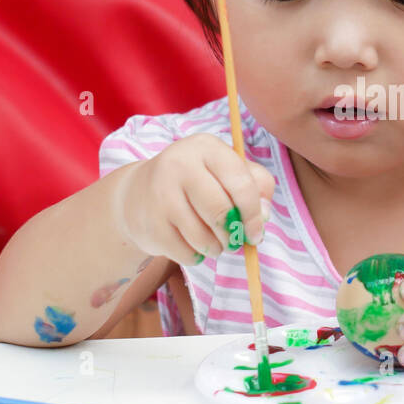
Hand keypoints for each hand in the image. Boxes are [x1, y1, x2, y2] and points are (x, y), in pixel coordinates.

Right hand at [114, 134, 276, 264]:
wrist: (138, 194)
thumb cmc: (197, 182)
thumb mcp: (227, 171)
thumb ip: (257, 185)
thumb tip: (264, 215)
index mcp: (206, 147)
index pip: (241, 183)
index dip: (254, 214)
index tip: (256, 233)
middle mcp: (180, 164)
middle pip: (221, 211)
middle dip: (234, 234)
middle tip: (235, 241)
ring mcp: (161, 193)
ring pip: (204, 237)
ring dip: (217, 248)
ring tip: (214, 243)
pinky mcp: (150, 223)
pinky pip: (186, 252)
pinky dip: (196, 256)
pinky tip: (191, 243)